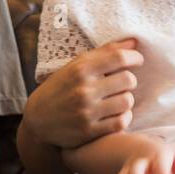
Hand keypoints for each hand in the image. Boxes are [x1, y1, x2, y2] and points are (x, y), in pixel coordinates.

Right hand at [25, 39, 142, 148]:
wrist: (37, 119)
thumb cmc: (61, 88)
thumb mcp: (76, 66)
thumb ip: (105, 52)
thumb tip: (134, 42)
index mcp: (80, 69)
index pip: (119, 58)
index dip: (134, 57)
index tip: (137, 60)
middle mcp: (83, 90)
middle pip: (128, 80)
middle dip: (129, 80)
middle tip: (122, 82)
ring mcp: (86, 112)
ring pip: (127, 101)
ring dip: (126, 99)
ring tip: (118, 98)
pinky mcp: (89, 131)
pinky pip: (121, 122)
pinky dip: (124, 117)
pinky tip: (117, 113)